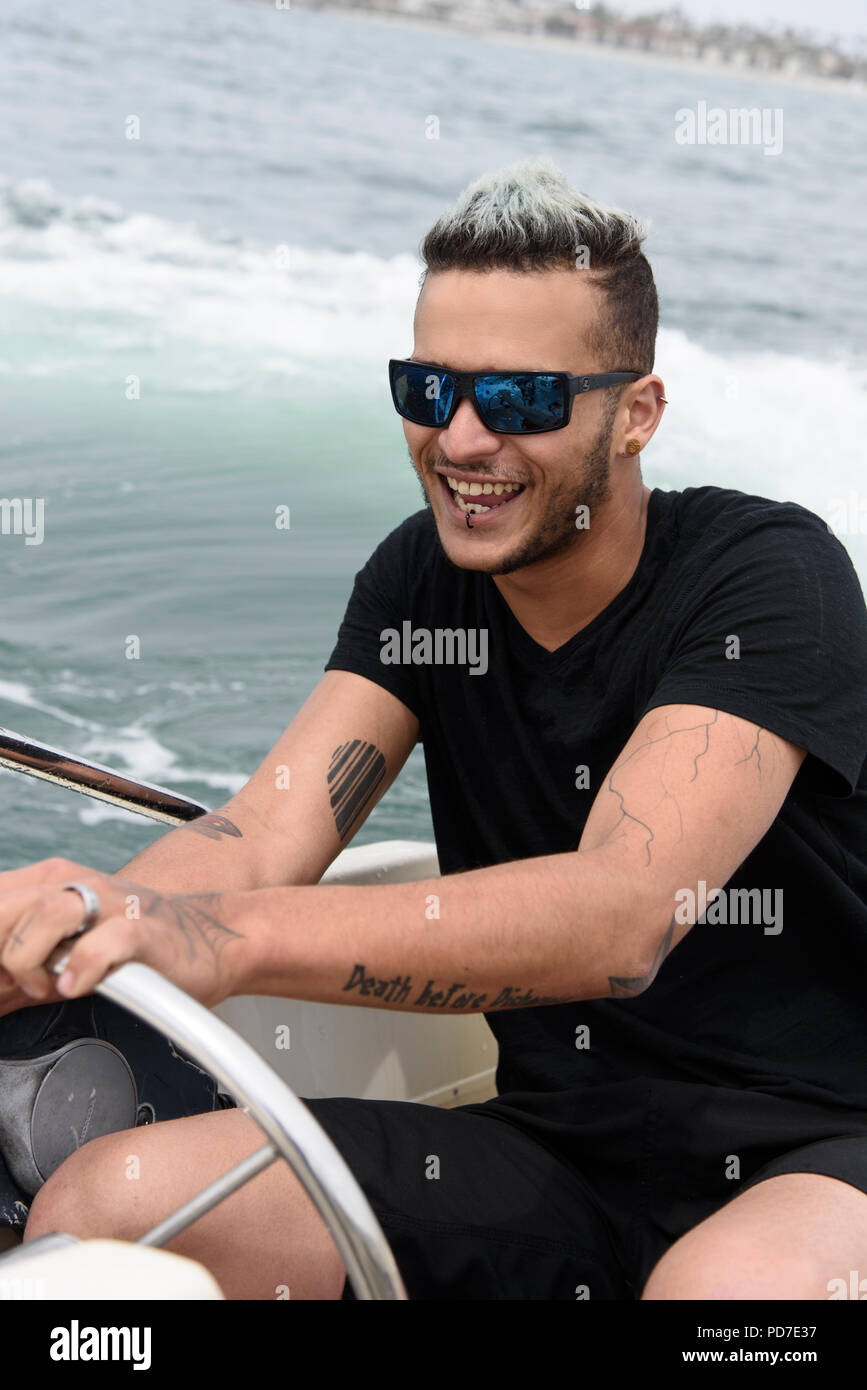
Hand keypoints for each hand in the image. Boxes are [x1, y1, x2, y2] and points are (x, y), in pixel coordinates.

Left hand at [0, 857, 245, 1012]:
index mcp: (53, 883)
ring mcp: (112, 905)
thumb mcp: (69, 949)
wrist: (212, 939)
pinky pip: (104, 941)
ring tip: (46, 987)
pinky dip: (82, 968)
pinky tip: (77, 987)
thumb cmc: (136, 948)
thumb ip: (22, 966)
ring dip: (29, 958)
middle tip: (9, 987)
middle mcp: (79, 886)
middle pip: (5, 905)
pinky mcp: (144, 931)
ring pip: (45, 913)